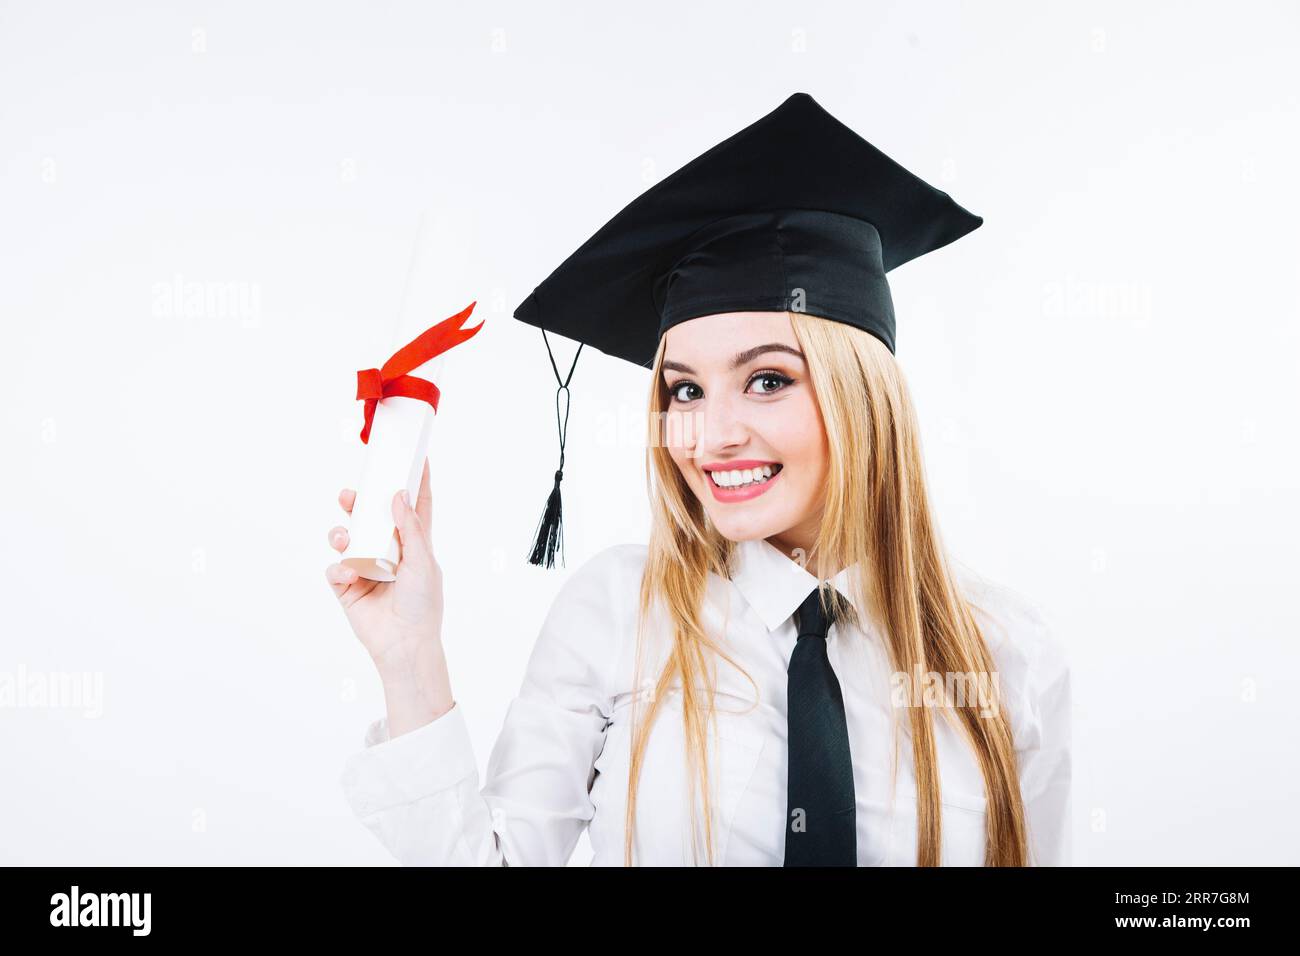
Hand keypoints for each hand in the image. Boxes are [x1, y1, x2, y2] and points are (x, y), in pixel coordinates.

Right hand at [325, 458, 444, 685]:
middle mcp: (388, 552)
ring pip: (347, 538)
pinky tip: (347, 573)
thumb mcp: (422, 561)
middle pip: (371, 517)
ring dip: (341, 531)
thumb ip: (409, 528)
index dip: (414, 483)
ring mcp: (366, 568)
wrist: (404, 646)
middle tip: (351, 494)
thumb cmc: (422, 605)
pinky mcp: (348, 587)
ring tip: (343, 536)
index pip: (414, 507)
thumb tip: (398, 494)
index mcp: (413, 544)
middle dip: (359, 503)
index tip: (414, 456)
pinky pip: (335, 568)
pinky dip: (338, 567)